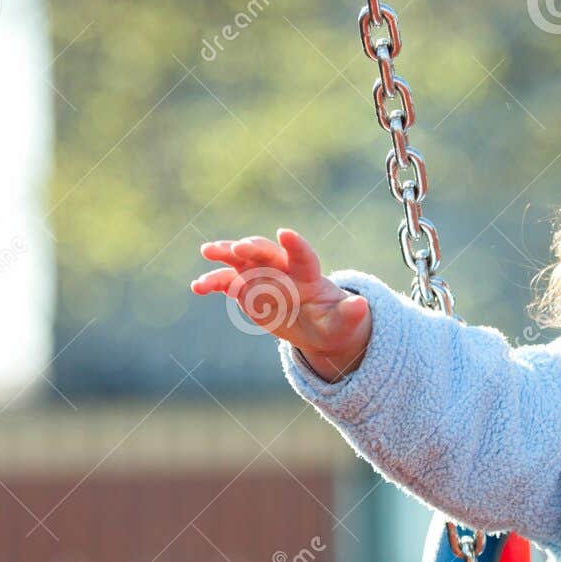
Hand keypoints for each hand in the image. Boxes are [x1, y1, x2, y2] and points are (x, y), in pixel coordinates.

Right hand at [192, 228, 371, 381]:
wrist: (315, 328)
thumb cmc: (333, 322)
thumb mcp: (344, 323)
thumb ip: (350, 314)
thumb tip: (363, 306)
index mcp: (308, 274)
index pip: (303, 256)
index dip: (296, 244)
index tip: (285, 233)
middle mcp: (282, 268)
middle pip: (266, 251)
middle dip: (252, 247)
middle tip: (238, 248)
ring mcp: (261, 276)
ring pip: (240, 260)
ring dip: (224, 254)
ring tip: (208, 252)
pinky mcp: (245, 289)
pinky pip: (226, 282)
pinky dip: (212, 282)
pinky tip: (198, 287)